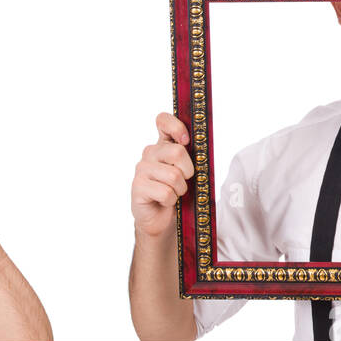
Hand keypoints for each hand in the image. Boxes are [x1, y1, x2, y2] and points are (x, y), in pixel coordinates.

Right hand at [132, 112, 194, 238]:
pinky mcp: (138, 186)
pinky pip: (166, 192)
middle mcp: (150, 153)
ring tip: (174, 193)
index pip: (163, 121)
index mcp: (163, 145)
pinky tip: (165, 202)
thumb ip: (191, 156)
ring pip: (173, 176)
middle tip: (184, 180)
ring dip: (180, 189)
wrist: (161, 220)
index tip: (186, 140)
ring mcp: (142, 169)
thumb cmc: (176, 193)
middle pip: (177, 152)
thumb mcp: (187, 172)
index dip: (176, 127)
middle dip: (188, 171)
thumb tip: (202, 146)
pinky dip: (172, 200)